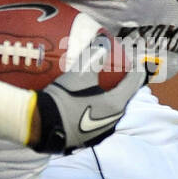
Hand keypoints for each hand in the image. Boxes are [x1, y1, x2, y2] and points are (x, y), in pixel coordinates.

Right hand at [32, 49, 146, 153]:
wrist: (41, 125)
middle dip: (123, 84)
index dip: (135, 69)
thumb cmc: (64, 98)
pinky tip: (89, 102)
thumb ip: (95, 55)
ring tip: (105, 87)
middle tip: (120, 73)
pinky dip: (98, 107)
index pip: (133, 83)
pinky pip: (98, 119)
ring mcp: (101, 132)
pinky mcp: (87, 137)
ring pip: (111, 110)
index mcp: (116, 105)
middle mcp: (113, 121)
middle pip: (124, 98)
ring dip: (110, 97)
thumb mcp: (80, 73)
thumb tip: (103, 41)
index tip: (135, 61)